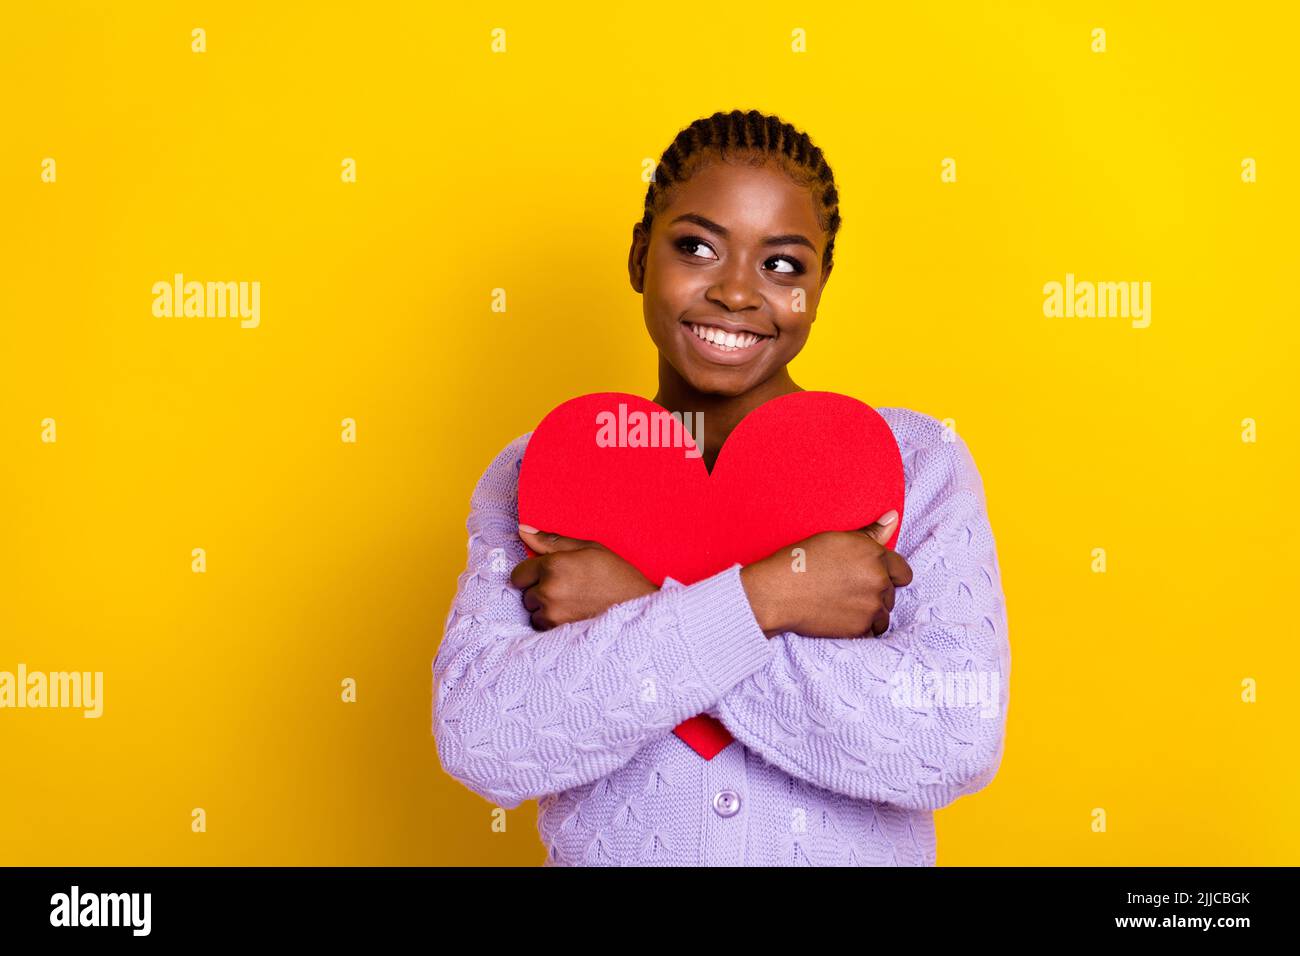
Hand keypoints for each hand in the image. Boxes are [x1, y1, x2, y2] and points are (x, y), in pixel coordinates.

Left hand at [511, 525, 658, 629]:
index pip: (518, 573)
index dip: (532, 573)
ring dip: (544, 607)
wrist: (639, 607)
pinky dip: (551, 622)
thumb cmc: (616, 575)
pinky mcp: (558, 632)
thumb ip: (551, 541)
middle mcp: (548, 591)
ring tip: (571, 602)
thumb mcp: (588, 548)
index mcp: (554, 566)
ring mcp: (552, 614)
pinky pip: (542, 626)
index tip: (547, 574)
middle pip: (525, 593)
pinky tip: (572, 615)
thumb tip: (522, 530)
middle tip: (567, 587)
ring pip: (533, 611)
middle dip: (539, 590)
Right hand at [739, 510, 912, 638]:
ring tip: (844, 604)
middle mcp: (878, 580)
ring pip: (884, 613)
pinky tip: (842, 618)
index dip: (888, 574)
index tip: (871, 578)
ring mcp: (871, 606)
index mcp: (875, 555)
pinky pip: (872, 631)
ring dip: (870, 611)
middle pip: (892, 592)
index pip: (902, 570)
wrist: (778, 593)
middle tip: (848, 589)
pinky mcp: (861, 628)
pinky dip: (861, 627)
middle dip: (876, 592)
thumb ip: (870, 532)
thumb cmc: (801, 561)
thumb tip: (894, 516)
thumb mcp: (836, 539)